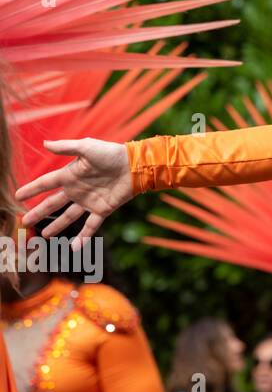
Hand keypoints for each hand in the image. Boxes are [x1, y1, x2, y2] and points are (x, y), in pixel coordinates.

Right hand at [16, 139, 133, 250]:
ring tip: (44, 235)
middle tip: (24, 221)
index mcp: (70, 175)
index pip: (46, 184)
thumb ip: (66, 147)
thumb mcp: (87, 147)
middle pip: (53, 204)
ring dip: (57, 226)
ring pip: (68, 217)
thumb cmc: (112, 153)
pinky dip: (83, 237)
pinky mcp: (103, 209)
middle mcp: (77, 190)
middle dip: (38, 212)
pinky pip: (91, 226)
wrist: (135, 165)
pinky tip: (74, 248)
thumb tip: (44, 143)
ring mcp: (89, 201)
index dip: (31, 189)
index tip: (17, 196)